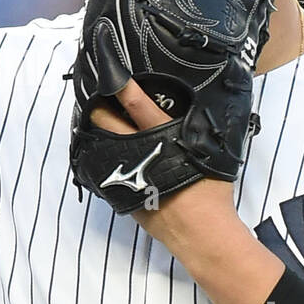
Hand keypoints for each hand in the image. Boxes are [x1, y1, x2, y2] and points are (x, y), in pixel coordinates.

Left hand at [90, 79, 238, 241]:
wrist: (200, 231)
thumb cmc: (210, 192)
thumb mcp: (210, 152)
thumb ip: (197, 130)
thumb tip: (196, 112)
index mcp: (163, 138)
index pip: (138, 105)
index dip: (122, 86)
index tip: (110, 72)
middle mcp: (139, 152)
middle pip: (106, 122)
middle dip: (97, 106)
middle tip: (94, 95)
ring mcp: (125, 174)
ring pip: (98, 144)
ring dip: (95, 131)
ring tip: (94, 120)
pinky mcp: (118, 192)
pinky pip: (102, 170)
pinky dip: (99, 158)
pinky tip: (100, 152)